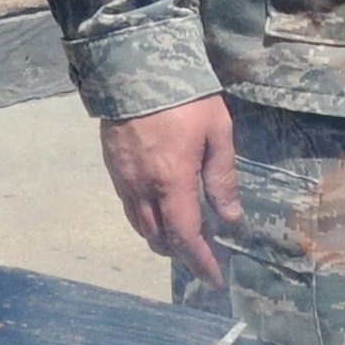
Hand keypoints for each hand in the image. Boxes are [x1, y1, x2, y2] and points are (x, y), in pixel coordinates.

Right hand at [99, 94, 242, 285]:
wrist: (134, 65)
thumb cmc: (184, 97)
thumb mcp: (217, 132)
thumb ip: (222, 178)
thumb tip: (231, 218)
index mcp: (172, 182)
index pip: (186, 237)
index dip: (201, 262)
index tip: (214, 279)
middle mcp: (144, 189)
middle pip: (160, 239)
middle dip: (183, 254)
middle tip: (203, 254)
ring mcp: (124, 180)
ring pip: (141, 227)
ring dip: (162, 240)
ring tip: (182, 236)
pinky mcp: (113, 168)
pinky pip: (129, 208)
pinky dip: (145, 221)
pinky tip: (158, 211)